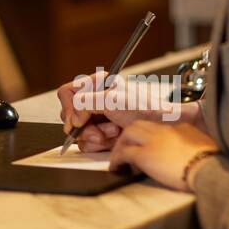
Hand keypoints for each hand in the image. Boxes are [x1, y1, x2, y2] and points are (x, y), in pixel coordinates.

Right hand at [56, 69, 193, 152]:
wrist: (161, 126)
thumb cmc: (143, 108)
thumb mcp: (111, 100)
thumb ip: (84, 104)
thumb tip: (72, 119)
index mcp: (95, 84)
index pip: (67, 93)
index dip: (70, 108)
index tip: (80, 119)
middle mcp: (94, 100)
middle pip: (70, 115)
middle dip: (87, 126)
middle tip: (101, 129)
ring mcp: (97, 118)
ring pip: (78, 132)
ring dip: (96, 135)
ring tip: (114, 131)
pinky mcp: (101, 133)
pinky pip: (87, 143)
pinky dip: (100, 144)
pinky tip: (115, 138)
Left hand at [108, 119, 219, 190]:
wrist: (208, 168)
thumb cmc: (213, 164)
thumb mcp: (207, 149)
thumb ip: (196, 147)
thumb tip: (194, 156)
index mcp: (181, 127)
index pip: (158, 127)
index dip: (149, 136)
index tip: (146, 146)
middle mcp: (164, 130)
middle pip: (138, 126)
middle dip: (129, 136)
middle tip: (126, 149)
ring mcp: (152, 140)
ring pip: (127, 135)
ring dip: (120, 146)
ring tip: (119, 160)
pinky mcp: (144, 154)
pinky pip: (124, 153)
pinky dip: (117, 160)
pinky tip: (116, 168)